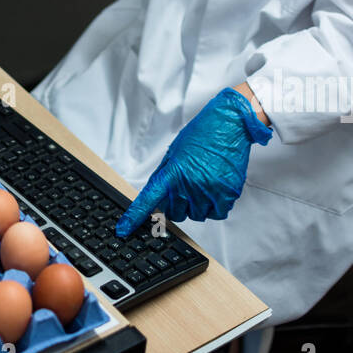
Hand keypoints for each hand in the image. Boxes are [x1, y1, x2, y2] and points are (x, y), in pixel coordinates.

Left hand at [115, 87, 272, 234]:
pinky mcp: (226, 194)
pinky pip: (216, 214)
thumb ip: (164, 175)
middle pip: (175, 213)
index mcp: (172, 171)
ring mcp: (208, 190)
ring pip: (196, 216)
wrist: (230, 123)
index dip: (134, 217)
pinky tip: (216, 188)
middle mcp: (188, 183)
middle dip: (178, 204)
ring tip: (204, 182)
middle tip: (187, 187)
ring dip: (198, 205)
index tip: (123, 229)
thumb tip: (156, 196)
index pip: (148, 199)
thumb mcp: (175, 151)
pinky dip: (215, 206)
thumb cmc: (202, 133)